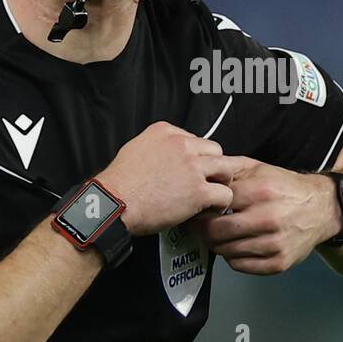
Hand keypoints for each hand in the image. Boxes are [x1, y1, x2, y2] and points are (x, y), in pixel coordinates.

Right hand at [97, 122, 252, 235]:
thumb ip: (158, 147)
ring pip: (227, 168)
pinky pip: (225, 194)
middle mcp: (182, 145)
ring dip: (221, 182)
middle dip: (213, 166)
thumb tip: (168, 156)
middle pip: (216, 150)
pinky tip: (208, 209)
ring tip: (211, 195)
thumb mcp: (135, 148)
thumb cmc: (120, 183)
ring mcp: (193, 167)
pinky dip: (219, 204)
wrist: (115, 203)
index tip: (189, 170)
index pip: (196, 139)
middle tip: (206, 181)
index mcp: (166, 132)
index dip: (196, 157)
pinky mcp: (199, 191)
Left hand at [185, 158, 341, 274]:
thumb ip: (229, 169)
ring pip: (225, 251)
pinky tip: (236, 246)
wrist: (322, 208)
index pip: (216, 203)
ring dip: (216, 244)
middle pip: (216, 231)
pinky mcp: (279, 263)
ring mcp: (274, 244)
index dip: (202, 205)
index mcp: (261, 191)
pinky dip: (232, 258)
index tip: (197, 207)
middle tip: (199, 226)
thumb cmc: (285, 187)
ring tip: (218, 235)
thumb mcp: (259, 168)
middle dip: (202, 229)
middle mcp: (268, 218)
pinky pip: (240, 266)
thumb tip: (201, 175)